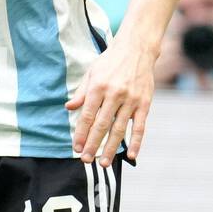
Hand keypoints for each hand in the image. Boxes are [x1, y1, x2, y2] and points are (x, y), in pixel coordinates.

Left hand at [66, 38, 155, 165]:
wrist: (137, 48)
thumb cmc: (111, 61)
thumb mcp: (92, 72)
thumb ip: (81, 92)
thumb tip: (68, 107)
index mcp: (99, 87)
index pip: (88, 115)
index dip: (81, 133)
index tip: (75, 148)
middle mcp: (115, 94)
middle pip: (102, 125)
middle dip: (93, 144)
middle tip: (85, 160)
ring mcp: (131, 100)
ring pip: (119, 129)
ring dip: (111, 148)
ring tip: (104, 163)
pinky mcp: (145, 103)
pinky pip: (140, 126)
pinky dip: (136, 141)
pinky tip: (131, 155)